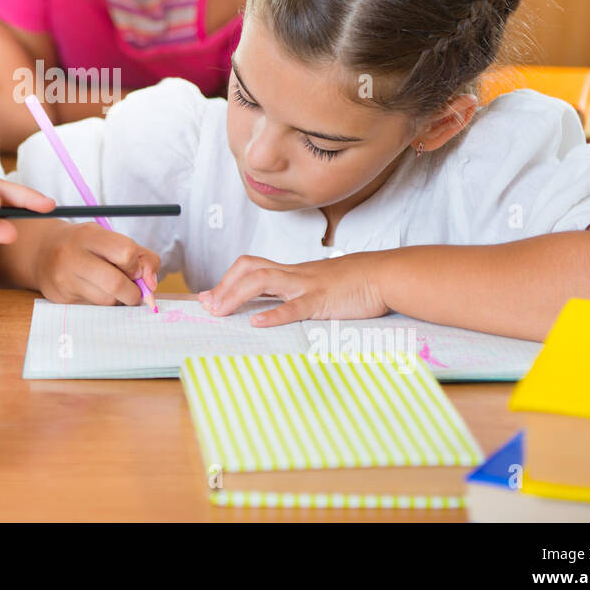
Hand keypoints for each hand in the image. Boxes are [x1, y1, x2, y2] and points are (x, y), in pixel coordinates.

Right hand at [34, 222, 159, 305]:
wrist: (42, 252)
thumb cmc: (85, 245)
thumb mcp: (111, 239)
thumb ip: (142, 257)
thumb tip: (151, 286)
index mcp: (88, 235)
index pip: (125, 253)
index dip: (136, 265)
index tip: (133, 268)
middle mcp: (72, 256)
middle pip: (116, 284)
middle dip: (133, 292)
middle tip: (132, 289)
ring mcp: (64, 280)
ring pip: (107, 301)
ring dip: (118, 300)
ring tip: (109, 288)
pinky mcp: (60, 299)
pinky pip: (94, 309)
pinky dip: (102, 304)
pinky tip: (94, 292)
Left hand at [197, 252, 387, 326]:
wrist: (383, 274)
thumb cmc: (352, 283)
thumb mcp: (318, 285)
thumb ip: (295, 292)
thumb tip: (273, 307)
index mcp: (291, 272)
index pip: (251, 266)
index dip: (226, 280)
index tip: (206, 297)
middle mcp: (293, 274)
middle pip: (249, 267)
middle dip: (224, 285)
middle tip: (207, 306)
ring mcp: (306, 285)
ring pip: (263, 280)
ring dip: (236, 295)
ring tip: (220, 311)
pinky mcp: (322, 300)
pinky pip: (295, 306)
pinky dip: (274, 315)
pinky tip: (258, 323)